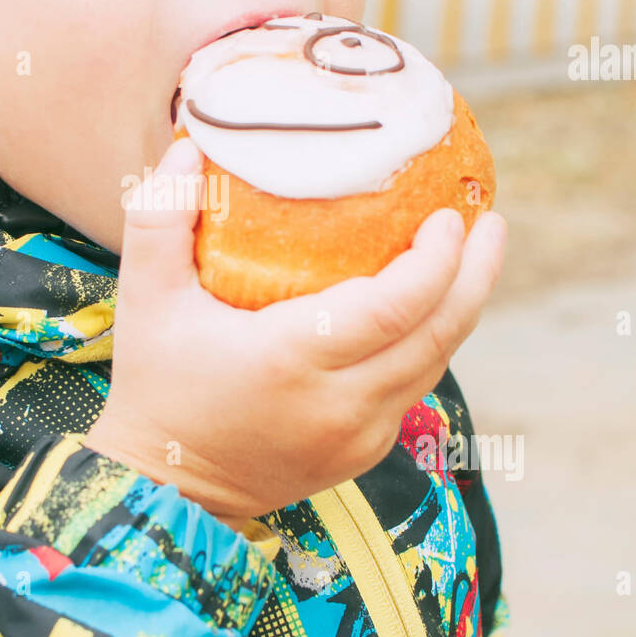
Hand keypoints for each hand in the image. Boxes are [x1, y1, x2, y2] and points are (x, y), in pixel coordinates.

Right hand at [85, 135, 505, 526]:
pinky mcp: (362, 454)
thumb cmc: (156, 384)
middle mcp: (339, 403)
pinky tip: (430, 308)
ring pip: (434, 363)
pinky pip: (413, 389)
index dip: (438, 259)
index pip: (398, 305)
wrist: (167, 488)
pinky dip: (431, 343)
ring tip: (473, 256)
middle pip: (439, 334)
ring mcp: (358, 436)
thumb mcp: (144, 297)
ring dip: (462, 308)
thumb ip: (158, 219)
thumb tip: (187, 148)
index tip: (449, 217)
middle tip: (490, 222)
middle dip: (477, 274)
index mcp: (293, 358)